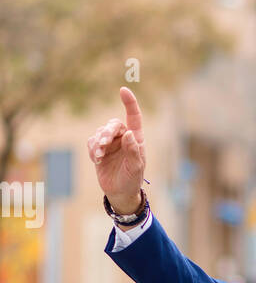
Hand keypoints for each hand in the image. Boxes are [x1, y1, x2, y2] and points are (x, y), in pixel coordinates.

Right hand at [87, 87, 146, 212]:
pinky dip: (93, 149)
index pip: (134, 116)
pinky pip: (92, 142)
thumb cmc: (132, 179)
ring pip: (100, 133)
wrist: (120, 192)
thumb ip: (133, 150)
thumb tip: (129, 133)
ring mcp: (110, 143)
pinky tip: (98, 160)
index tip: (123, 90)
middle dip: (107, 132)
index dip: (129, 103)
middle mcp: (123, 137)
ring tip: (100, 156)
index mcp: (135, 138)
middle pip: (112, 124)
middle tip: (104, 143)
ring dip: (98, 142)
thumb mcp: (136, 167)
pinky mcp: (99, 150)